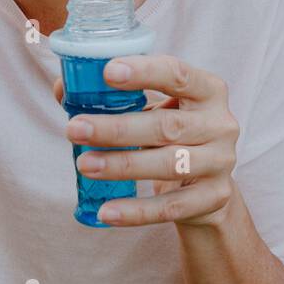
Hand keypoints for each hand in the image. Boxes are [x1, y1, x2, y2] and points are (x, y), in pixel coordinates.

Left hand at [58, 55, 238, 227]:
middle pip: (167, 125)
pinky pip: (171, 207)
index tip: (107, 72)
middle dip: (116, 128)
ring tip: (84, 165)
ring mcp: (220, 162)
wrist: (208, 187)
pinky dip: (136, 211)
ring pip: (168, 165)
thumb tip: (63, 90)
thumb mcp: (153, 109)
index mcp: (208, 90)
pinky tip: (106, 212)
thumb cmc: (172, 135)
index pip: (178, 74)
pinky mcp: (214, 198)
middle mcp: (220, 124)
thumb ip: (114, 97)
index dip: (144, 71)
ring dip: (122, 165)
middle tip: (74, 129)